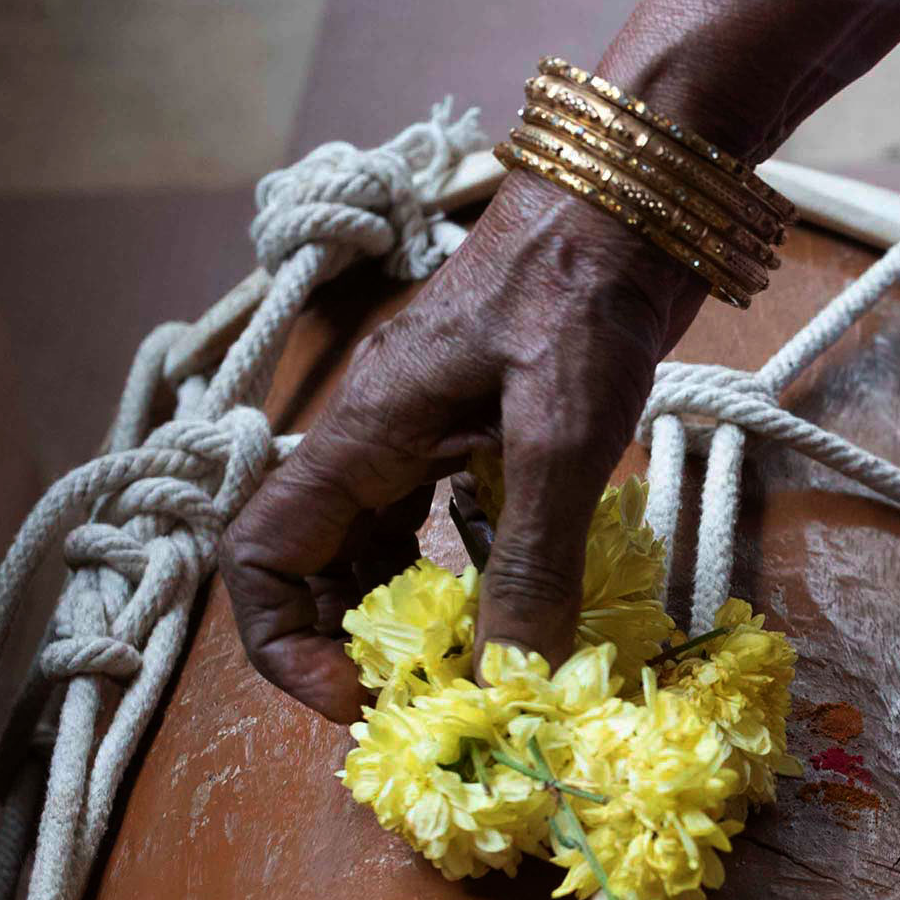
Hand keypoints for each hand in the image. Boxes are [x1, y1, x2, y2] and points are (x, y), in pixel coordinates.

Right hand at [219, 173, 703, 721]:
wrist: (638, 196)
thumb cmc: (582, 291)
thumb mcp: (562, 437)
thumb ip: (533, 560)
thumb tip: (509, 681)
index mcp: (363, 434)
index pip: (260, 554)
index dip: (286, 642)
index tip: (358, 697)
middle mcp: (379, 439)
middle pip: (321, 565)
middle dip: (356, 645)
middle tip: (428, 704)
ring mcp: (432, 435)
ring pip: (388, 549)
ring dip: (421, 618)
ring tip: (481, 674)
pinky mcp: (488, 432)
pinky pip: (453, 523)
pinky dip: (477, 574)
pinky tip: (528, 604)